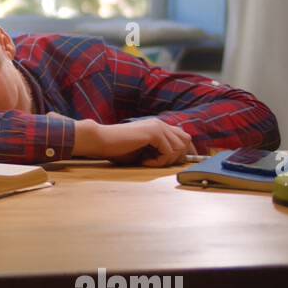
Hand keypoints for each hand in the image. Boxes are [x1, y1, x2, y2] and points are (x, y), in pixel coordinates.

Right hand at [75, 118, 194, 166]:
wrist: (101, 140)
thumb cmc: (117, 148)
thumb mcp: (143, 151)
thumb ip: (158, 151)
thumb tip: (175, 160)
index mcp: (158, 126)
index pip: (183, 136)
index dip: (186, 150)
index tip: (179, 164)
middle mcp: (160, 124)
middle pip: (186, 140)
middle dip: (178, 156)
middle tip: (159, 163)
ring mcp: (158, 127)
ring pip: (180, 147)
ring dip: (166, 160)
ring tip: (148, 162)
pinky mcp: (154, 133)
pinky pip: (168, 152)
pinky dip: (158, 162)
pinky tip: (144, 162)